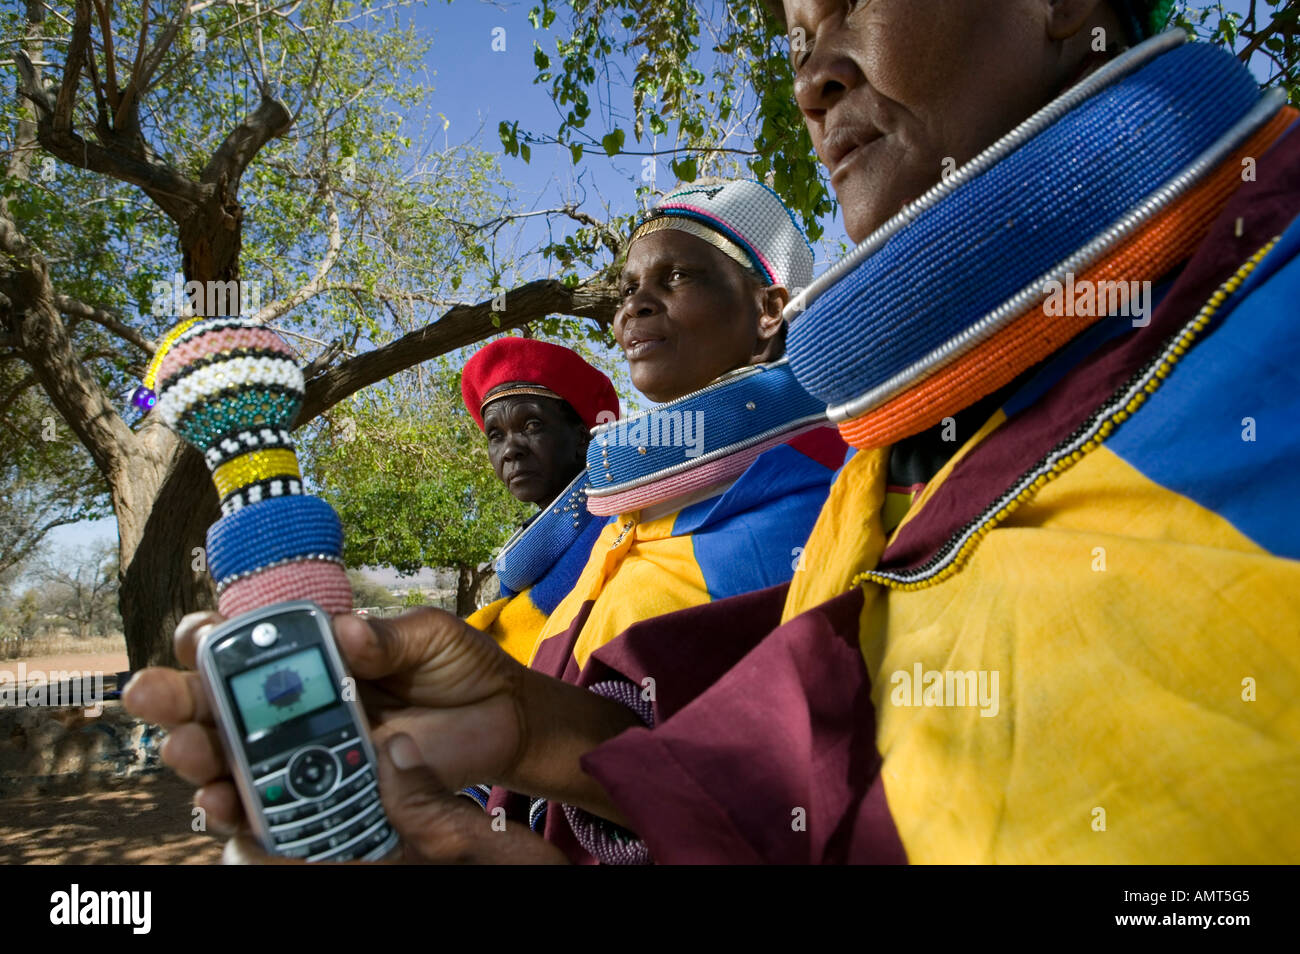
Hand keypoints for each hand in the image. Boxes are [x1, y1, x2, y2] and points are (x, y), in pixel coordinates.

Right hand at [123, 606, 638, 858]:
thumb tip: (347, 632)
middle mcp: (296, 699)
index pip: (242, 642)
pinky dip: (241, 806)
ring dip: (198, 756)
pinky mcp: (327, 791)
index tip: (196, 640)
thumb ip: (387, 638)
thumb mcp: (430, 638)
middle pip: (216, 701)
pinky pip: (271, 805)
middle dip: (178, 699)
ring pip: (230, 757)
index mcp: (315, 650)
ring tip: (188, 753)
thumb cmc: (461, 668)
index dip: (207, 639)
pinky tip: (223, 802)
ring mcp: (306, 748)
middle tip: (154, 698)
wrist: (503, 722)